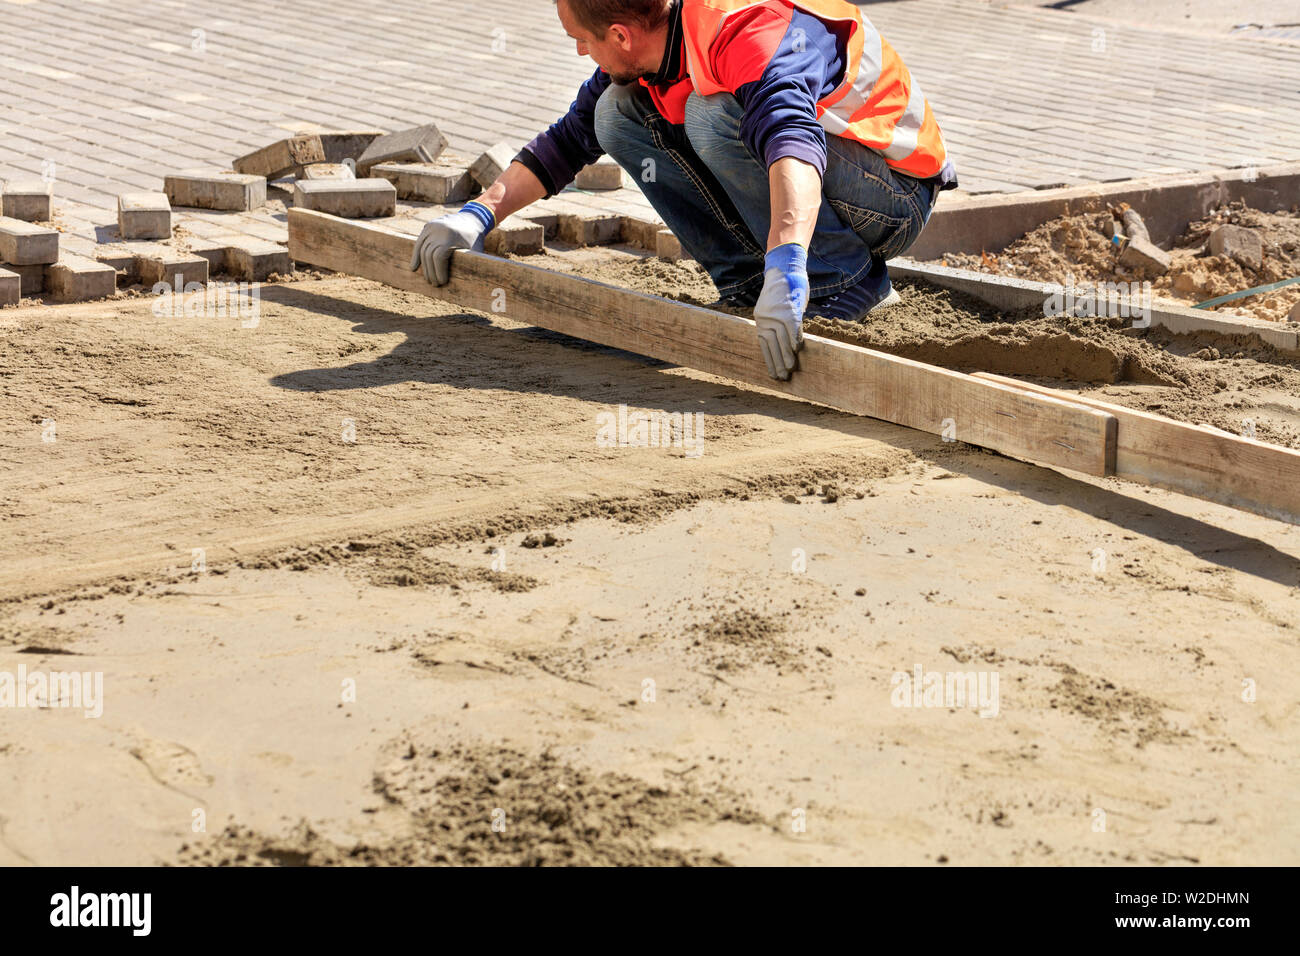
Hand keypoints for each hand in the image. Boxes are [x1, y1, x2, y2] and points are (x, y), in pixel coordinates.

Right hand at [408, 202, 493, 284]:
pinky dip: (416, 255)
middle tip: (435, 284)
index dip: (439, 272)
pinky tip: (414, 267)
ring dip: (424, 266)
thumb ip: (471, 264)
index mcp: (451, 235)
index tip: (442, 282)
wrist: (472, 219)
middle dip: (431, 272)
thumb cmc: (475, 239)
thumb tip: (469, 285)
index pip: (439, 257)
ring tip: (428, 279)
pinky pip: (419, 243)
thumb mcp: (476, 251)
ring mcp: (431, 226)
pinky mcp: (427, 226)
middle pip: (429, 255)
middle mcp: (438, 229)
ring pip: (422, 249)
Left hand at [753, 243, 808, 380]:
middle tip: (783, 377)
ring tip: (790, 368)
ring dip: (786, 354)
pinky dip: (795, 339)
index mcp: (760, 319)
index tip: (773, 374)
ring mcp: (776, 312)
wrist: (784, 268)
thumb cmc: (783, 290)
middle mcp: (765, 317)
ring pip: (781, 338)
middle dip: (777, 362)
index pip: (764, 344)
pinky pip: (792, 327)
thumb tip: (786, 344)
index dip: (769, 360)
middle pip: (772, 343)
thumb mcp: (776, 308)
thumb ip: (778, 324)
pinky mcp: (789, 307)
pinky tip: (797, 350)